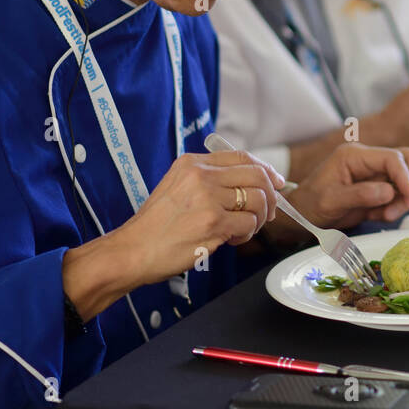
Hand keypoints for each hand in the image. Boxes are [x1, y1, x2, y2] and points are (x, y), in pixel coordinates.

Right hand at [115, 150, 282, 284]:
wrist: (132, 251)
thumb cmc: (155, 226)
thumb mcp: (177, 187)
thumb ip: (209, 181)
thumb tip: (250, 185)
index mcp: (193, 163)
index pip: (242, 157)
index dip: (265, 170)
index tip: (276, 182)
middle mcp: (201, 176)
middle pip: (257, 176)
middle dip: (270, 196)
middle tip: (268, 213)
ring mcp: (208, 198)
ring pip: (257, 200)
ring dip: (259, 218)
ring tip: (243, 229)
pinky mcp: (213, 222)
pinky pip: (249, 223)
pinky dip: (247, 234)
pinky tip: (232, 239)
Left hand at [290, 143, 408, 229]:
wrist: (303, 215)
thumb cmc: (310, 204)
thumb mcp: (330, 201)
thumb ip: (360, 195)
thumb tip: (388, 192)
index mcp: (355, 156)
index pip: (392, 158)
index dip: (406, 176)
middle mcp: (368, 160)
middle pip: (408, 159)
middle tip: (405, 204)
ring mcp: (375, 173)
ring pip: (408, 177)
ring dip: (404, 198)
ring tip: (384, 214)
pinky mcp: (379, 187)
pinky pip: (399, 193)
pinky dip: (395, 206)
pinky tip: (377, 215)